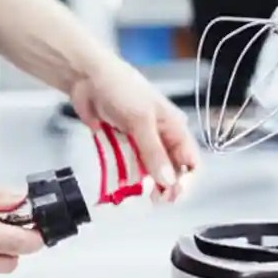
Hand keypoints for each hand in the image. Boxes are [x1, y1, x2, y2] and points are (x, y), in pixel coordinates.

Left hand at [68, 61, 199, 202]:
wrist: (87, 78)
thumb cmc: (121, 88)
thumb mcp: (141, 119)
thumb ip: (154, 151)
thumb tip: (168, 180)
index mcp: (173, 127)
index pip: (189, 160)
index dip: (186, 179)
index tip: (173, 194)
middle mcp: (160, 138)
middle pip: (171, 170)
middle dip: (166, 186)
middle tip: (157, 200)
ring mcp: (140, 143)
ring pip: (150, 173)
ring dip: (145, 186)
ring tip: (140, 196)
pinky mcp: (122, 147)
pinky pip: (129, 169)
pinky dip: (128, 180)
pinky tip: (124, 189)